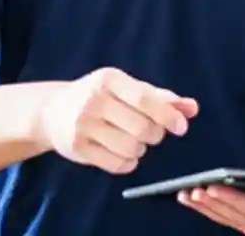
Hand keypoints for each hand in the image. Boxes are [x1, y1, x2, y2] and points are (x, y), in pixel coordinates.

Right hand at [35, 67, 198, 174]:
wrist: (52, 110)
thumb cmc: (99, 96)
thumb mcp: (127, 88)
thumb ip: (160, 97)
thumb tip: (192, 108)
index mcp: (110, 80)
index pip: (146, 100)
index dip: (168, 116)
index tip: (181, 127)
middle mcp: (94, 100)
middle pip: (142, 128)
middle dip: (155, 135)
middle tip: (151, 133)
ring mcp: (83, 125)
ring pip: (131, 149)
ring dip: (140, 150)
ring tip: (133, 141)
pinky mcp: (77, 148)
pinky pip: (116, 164)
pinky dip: (128, 163)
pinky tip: (122, 153)